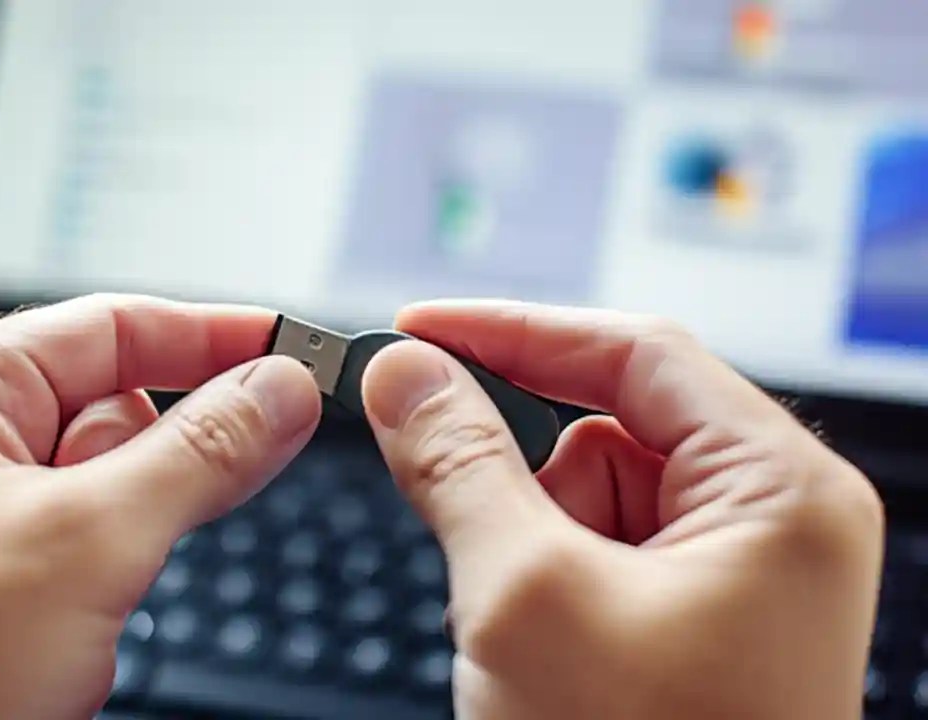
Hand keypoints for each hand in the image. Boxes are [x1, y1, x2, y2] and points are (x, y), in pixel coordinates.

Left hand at [0, 294, 320, 719]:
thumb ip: (200, 454)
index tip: (293, 352)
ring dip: (129, 533)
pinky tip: (74, 627)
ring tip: (90, 595)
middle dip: (164, 459)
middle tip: (224, 483)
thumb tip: (278, 389)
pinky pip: (80, 546)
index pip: (108, 327)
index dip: (212, 336)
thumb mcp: (87, 543)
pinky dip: (104, 577)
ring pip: (102, 486)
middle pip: (112, 407)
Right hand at [362, 300, 882, 719]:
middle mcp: (775, 522)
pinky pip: (599, 553)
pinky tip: (551, 649)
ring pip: (593, 496)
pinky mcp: (699, 619)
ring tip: (535, 630)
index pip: (632, 352)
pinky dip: (549, 581)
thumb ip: (457, 463)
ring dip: (535, 543)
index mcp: (778, 491)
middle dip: (527, 477)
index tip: (419, 331)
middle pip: (610, 428)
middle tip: (478, 533)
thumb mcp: (525, 597)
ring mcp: (740, 574)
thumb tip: (405, 374)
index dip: (514, 331)